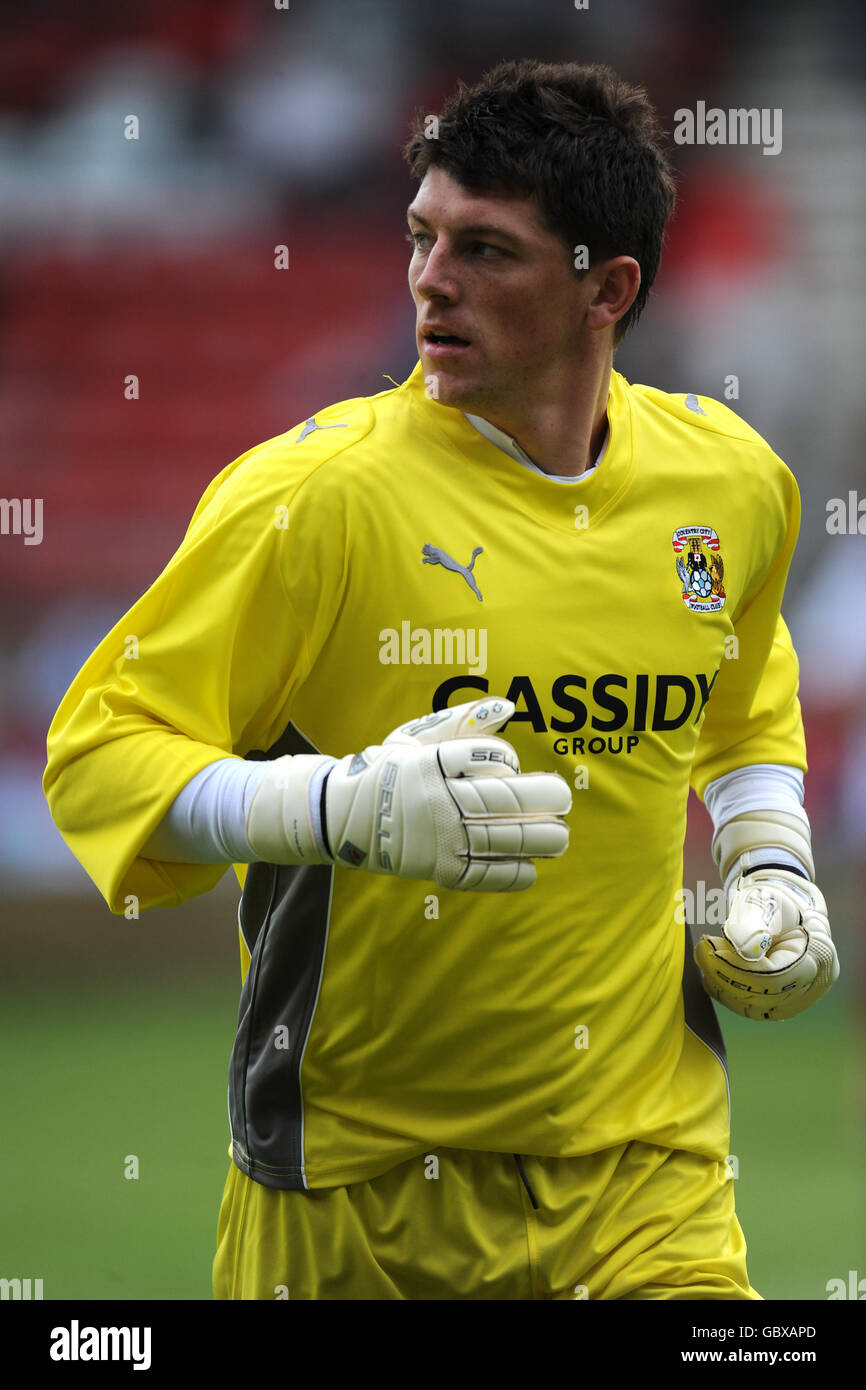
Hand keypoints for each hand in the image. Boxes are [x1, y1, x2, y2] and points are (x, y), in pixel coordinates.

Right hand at [247, 696, 571, 890]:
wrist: (341, 816)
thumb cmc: (389, 770)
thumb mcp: (417, 738)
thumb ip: (462, 722)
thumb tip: (508, 706)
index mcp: (430, 763)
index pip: (486, 758)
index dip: (508, 762)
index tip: (514, 767)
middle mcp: (435, 800)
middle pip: (501, 801)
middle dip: (541, 801)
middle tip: (564, 798)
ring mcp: (437, 837)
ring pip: (499, 838)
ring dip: (537, 839)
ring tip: (560, 836)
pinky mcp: (437, 868)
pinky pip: (483, 874)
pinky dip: (512, 872)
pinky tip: (531, 867)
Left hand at [693, 868, 838, 1020]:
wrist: (783, 909)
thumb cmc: (775, 902)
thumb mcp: (765, 902)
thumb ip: (753, 921)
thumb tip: (742, 946)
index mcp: (818, 955)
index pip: (774, 977)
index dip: (737, 968)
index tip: (708, 949)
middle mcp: (814, 983)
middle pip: (764, 996)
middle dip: (725, 975)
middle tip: (701, 951)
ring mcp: (799, 997)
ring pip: (755, 1008)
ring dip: (723, 986)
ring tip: (706, 958)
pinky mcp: (782, 1003)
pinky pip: (751, 1008)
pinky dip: (728, 993)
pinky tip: (712, 973)